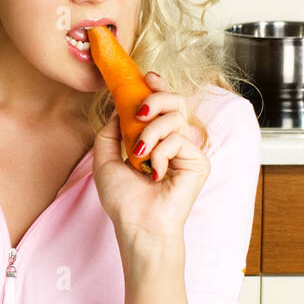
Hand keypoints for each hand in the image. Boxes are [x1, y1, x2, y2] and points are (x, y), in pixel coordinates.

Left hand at [90, 72, 210, 242]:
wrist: (137, 224)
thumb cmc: (123, 200)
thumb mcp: (104, 160)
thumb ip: (110, 132)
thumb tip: (120, 107)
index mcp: (155, 141)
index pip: (162, 106)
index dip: (157, 88)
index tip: (146, 78)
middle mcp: (173, 143)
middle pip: (175, 102)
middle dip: (157, 98)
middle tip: (141, 111)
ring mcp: (187, 152)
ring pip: (175, 118)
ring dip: (150, 132)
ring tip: (139, 153)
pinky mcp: (198, 162)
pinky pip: (178, 139)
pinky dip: (160, 153)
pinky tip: (154, 172)